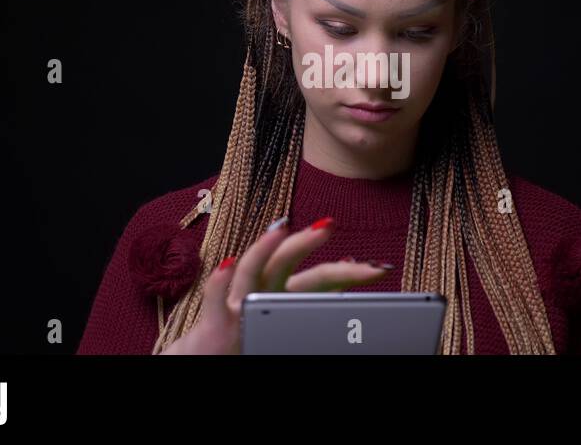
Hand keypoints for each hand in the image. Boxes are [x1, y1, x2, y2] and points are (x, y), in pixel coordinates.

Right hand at [158, 217, 393, 354]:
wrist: (204, 356)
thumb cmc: (245, 335)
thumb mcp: (280, 318)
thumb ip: (306, 304)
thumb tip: (343, 292)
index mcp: (281, 292)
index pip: (316, 273)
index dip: (345, 268)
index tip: (376, 267)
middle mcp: (260, 291)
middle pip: (286, 259)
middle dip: (308, 241)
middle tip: (332, 224)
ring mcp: (238, 303)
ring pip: (252, 269)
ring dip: (265, 247)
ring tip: (281, 227)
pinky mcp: (216, 320)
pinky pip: (216, 296)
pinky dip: (219, 280)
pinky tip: (227, 264)